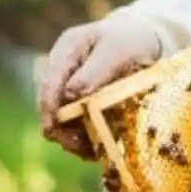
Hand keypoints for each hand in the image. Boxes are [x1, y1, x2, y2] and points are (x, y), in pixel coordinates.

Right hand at [37, 12, 162, 157]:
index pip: (50, 81)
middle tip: (78, 148)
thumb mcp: (118, 50)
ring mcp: (69, 85)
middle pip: (51, 104)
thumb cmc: (130, 41)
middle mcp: (63, 69)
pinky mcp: (81, 101)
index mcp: (67, 49)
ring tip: (91, 152)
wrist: (142, 40)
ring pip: (62, 117)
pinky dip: (87, 137)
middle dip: (61, 128)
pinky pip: (78, 123)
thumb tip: (72, 94)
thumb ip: (96, 70)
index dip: (48, 107)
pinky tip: (99, 148)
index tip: (52, 129)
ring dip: (74, 137)